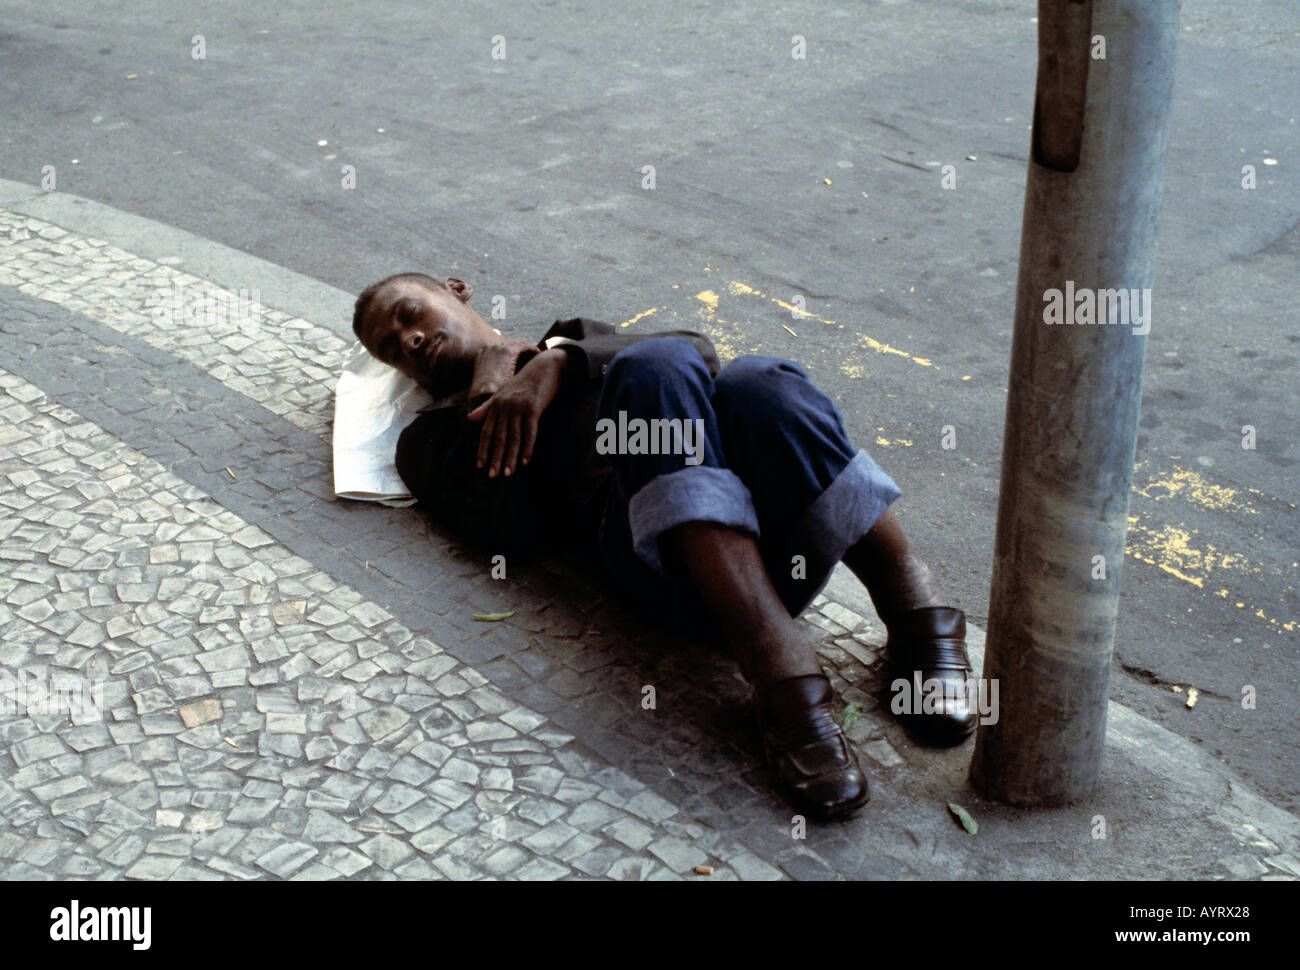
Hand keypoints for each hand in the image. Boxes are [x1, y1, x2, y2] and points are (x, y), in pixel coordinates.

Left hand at [466, 348, 566, 477]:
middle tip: (493, 475)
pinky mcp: (533, 408)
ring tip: (508, 473)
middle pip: (499, 437)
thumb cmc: (524, 382)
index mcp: (496, 405)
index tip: (479, 465)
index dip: (483, 449)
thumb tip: (469, 418)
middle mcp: (504, 407)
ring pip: (513, 437)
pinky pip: (530, 432)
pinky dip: (527, 448)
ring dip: (510, 457)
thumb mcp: (503, 394)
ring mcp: (519, 407)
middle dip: (495, 458)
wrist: (544, 367)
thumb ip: (486, 408)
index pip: (486, 431)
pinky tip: (525, 461)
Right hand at [468, 340, 539, 401]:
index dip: (513, 350)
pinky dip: (532, 350)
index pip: (501, 347)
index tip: (522, 355)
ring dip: (528, 349)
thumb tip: (508, 373)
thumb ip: (496, 372)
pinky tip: (539, 354)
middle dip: (522, 348)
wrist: (483, 395)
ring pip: (519, 343)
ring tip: (537, 355)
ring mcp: (499, 348)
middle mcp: (490, 347)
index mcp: (482, 353)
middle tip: (532, 354)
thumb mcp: (488, 379)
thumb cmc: (486, 393)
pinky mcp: (509, 351)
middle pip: (511, 343)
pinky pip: (525, 346)